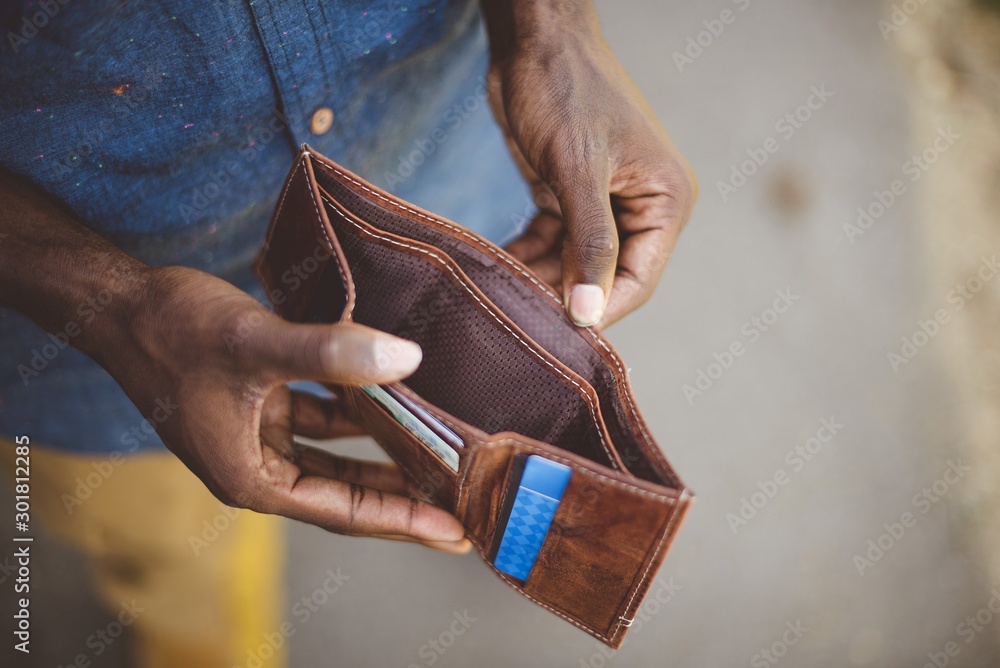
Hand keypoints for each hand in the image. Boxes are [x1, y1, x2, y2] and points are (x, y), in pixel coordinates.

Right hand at [106, 266, 470, 552]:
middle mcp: (259, 468)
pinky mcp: (262, 407)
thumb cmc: (174, 332)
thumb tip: (408, 357)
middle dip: (404, 499)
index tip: (456, 532)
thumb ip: (331, 354)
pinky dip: (358, 415)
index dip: (403, 522)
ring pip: (339, 459)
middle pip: (348, 495)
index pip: (345, 512)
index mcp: (253, 478)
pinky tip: (396, 401)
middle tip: (465, 504)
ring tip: (442, 459)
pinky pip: (324, 421)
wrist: (120, 305)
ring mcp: (261, 438)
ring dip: (384, 458)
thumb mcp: (256, 344)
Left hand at [482, 0, 697, 327]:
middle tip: (518, 315)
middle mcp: (640, 207)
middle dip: (563, 295)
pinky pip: (550, 244)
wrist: (531, 38)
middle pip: (604, 277)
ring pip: (572, 265)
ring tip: (500, 293)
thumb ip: (589, 244)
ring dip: (538, 279)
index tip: (559, 333)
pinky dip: (525, 256)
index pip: (638, 279)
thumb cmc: (566, 88)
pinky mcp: (568, 197)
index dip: (600, 309)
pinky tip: (495, 269)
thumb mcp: (578, 169)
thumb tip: (589, 314)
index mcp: (664, 200)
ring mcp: (602, 203)